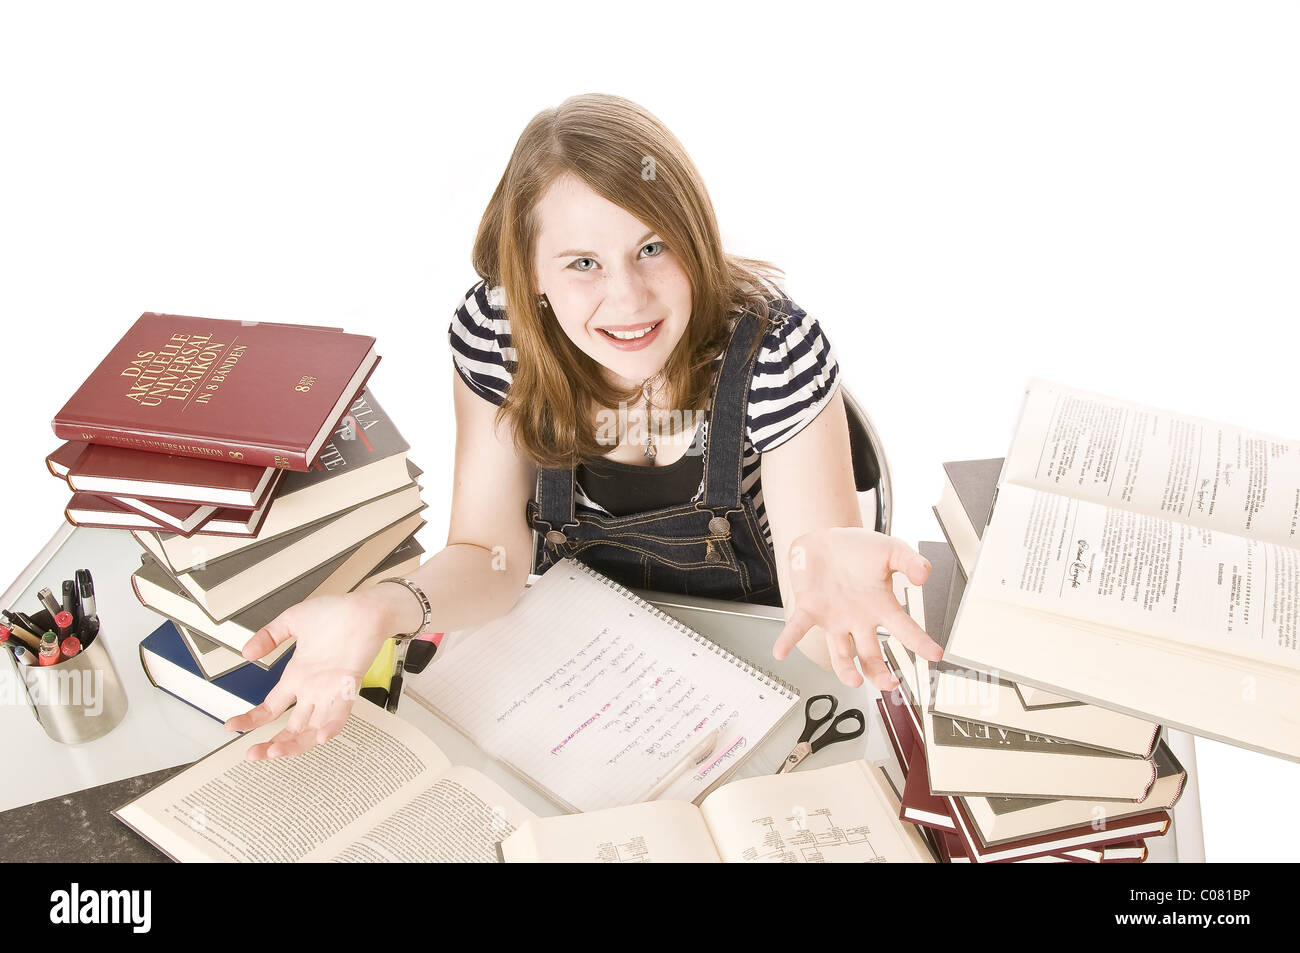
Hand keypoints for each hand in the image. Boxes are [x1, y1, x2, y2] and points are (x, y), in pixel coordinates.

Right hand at [222, 589, 396, 759]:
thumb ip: (269, 636)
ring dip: (294, 744)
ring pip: (312, 729)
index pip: (271, 708)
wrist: (367, 607)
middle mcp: (314, 689)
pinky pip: (340, 714)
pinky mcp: (349, 687)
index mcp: (298, 676)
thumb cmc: (339, 613)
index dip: (252, 720)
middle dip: (270, 744)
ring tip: (273, 752)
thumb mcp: (294, 620)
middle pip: (291, 728)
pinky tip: (320, 737)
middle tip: (252, 754)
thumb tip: (246, 652)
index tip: (232, 726)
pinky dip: (331, 727)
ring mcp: (331, 691)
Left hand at [773, 527, 941, 689]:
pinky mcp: (809, 610)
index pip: (905, 629)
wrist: (828, 539)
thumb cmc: (860, 549)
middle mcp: (859, 620)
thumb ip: (910, 560)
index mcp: (881, 606)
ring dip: (845, 668)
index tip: (934, 655)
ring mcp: (834, 619)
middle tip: (889, 684)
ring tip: (852, 680)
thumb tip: (924, 575)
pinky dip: (788, 640)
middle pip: (872, 654)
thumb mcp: (891, 549)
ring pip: (840, 652)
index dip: (919, 643)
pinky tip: (780, 652)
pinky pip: (798, 628)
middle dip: (880, 672)